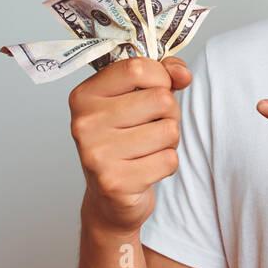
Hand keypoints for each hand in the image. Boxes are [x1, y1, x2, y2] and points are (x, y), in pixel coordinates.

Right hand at [69, 55, 191, 233]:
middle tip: (152, 127)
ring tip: (148, 148)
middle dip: (169, 113)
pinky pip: (169, 160)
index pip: (138, 67)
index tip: (156, 90)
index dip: (161, 78)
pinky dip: (167, 164)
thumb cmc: (126, 139)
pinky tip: (147, 168)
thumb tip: (183, 74)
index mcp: (84, 95)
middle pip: (161, 99)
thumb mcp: (137, 99)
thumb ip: (163, 75)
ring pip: (169, 129)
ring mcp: (97, 154)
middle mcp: (84, 123)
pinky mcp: (115, 182)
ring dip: (169, 140)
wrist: (110, 199)